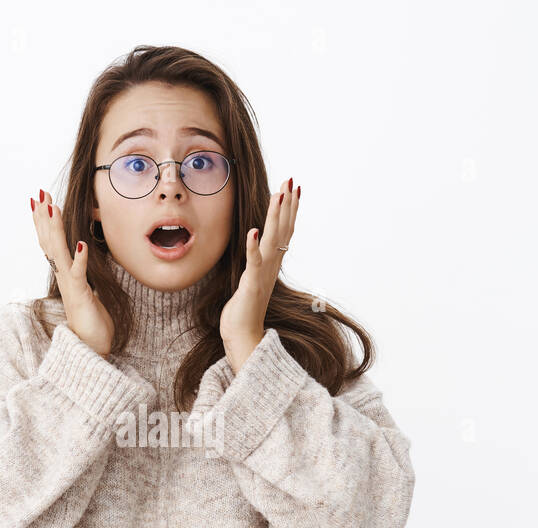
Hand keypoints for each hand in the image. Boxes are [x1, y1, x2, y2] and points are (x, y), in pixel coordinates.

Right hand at [31, 189, 114, 356]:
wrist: (91, 345)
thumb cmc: (91, 320)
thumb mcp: (85, 290)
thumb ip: (80, 274)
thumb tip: (79, 259)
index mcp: (63, 274)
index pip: (50, 243)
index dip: (44, 222)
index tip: (40, 201)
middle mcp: (62, 276)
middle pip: (50, 242)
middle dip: (45, 218)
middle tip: (40, 194)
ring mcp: (70, 285)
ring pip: (59, 252)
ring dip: (56, 230)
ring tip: (54, 208)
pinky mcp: (81, 294)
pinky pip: (79, 274)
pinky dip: (80, 258)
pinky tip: (81, 243)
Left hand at [219, 177, 299, 372]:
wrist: (243, 336)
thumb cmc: (243, 311)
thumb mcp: (251, 281)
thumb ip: (257, 264)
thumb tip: (258, 248)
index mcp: (271, 264)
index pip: (284, 231)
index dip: (290, 209)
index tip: (294, 188)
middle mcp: (271, 266)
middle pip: (283, 230)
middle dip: (287, 204)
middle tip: (291, 180)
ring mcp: (263, 274)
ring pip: (273, 240)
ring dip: (276, 216)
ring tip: (279, 194)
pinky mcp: (251, 284)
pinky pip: (254, 262)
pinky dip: (254, 246)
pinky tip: (254, 230)